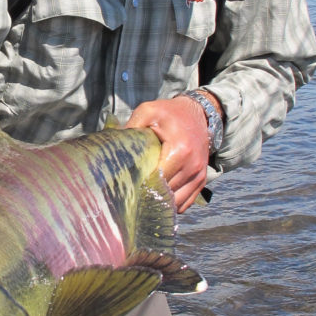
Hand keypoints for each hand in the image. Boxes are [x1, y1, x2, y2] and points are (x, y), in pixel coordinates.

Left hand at [126, 94, 218, 211]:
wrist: (198, 114)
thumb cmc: (170, 113)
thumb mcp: (148, 111)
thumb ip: (131, 127)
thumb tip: (114, 147)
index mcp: (180, 150)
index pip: (157, 179)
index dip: (141, 185)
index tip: (128, 185)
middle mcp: (192, 166)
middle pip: (166, 194)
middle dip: (148, 196)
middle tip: (131, 195)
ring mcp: (198, 175)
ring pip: (176, 203)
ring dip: (160, 203)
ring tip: (143, 198)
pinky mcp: (201, 180)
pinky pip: (185, 203)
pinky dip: (172, 204)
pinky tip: (158, 198)